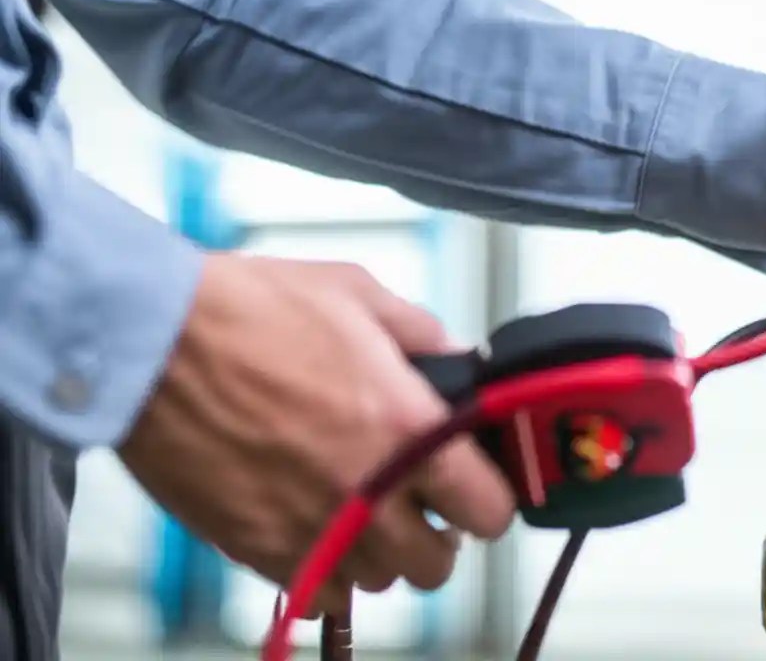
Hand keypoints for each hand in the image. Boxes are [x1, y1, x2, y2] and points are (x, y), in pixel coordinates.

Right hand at [118, 254, 514, 615]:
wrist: (152, 340)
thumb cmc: (250, 311)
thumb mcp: (357, 295)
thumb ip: (422, 333)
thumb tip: (457, 355)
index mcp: (410, 430)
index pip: (490, 511)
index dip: (486, 500)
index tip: (472, 488)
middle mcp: (370, 493)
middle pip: (438, 564)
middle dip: (435, 533)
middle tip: (416, 500)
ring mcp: (313, 529)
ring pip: (379, 582)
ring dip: (380, 552)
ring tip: (359, 508)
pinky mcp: (259, 549)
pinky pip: (319, 594)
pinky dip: (326, 572)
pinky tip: (315, 528)